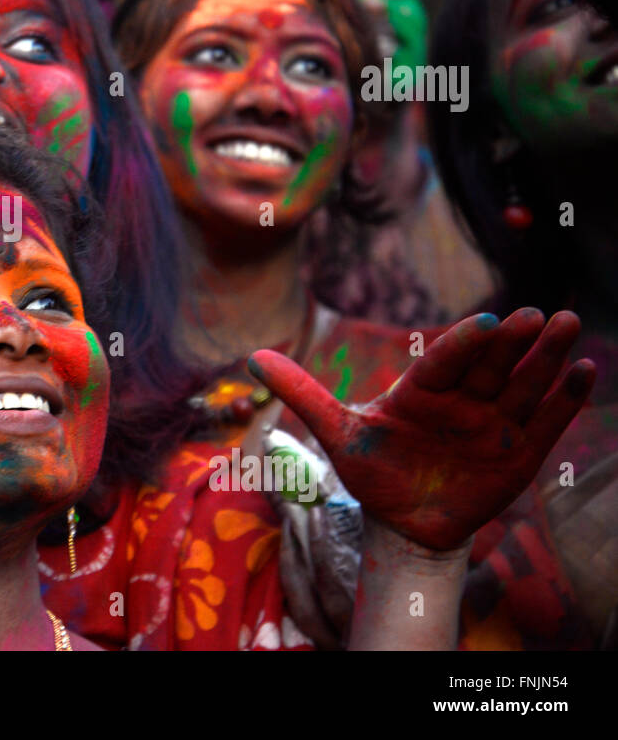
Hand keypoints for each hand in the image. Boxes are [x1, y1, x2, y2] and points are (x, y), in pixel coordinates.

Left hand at [248, 309, 595, 550]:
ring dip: (547, 358)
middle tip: (536, 313)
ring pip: (523, 385)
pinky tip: (584, 372)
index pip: (444, 362)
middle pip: (491, 365)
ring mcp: (494, 423)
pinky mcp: (519, 453)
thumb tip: (251, 355)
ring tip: (566, 324)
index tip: (483, 321)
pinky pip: (546, 422)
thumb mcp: (336, 433)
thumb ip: (302, 394)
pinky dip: (566, 399)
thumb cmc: (373, 471)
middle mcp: (462, 399)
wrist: (403, 524)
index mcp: (420, 390)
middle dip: (514, 341)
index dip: (463, 344)